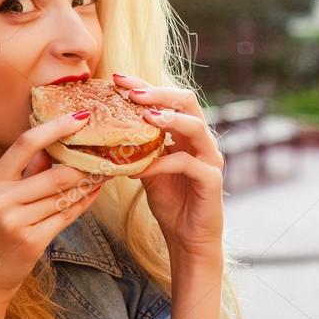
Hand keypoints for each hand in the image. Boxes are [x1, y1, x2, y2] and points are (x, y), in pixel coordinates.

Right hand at [0, 112, 109, 303]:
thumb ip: (23, 174)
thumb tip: (52, 146)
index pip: (24, 144)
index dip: (54, 128)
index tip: (79, 117)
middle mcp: (2, 200)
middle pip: (55, 174)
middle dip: (84, 163)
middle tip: (104, 150)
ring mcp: (17, 223)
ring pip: (64, 196)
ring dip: (88, 183)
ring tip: (104, 170)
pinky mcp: (32, 242)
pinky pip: (66, 217)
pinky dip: (83, 203)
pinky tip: (93, 193)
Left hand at [113, 73, 224, 261]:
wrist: (188, 239)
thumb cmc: (170, 203)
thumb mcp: (148, 170)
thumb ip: (137, 149)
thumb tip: (107, 130)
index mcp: (186, 133)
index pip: (168, 99)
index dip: (144, 85)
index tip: (117, 79)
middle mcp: (201, 140)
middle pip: (187, 101)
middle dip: (158, 93)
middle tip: (131, 93)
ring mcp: (210, 158)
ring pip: (194, 126)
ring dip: (167, 118)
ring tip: (143, 116)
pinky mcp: (211, 180)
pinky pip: (187, 163)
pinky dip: (161, 163)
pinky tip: (140, 169)